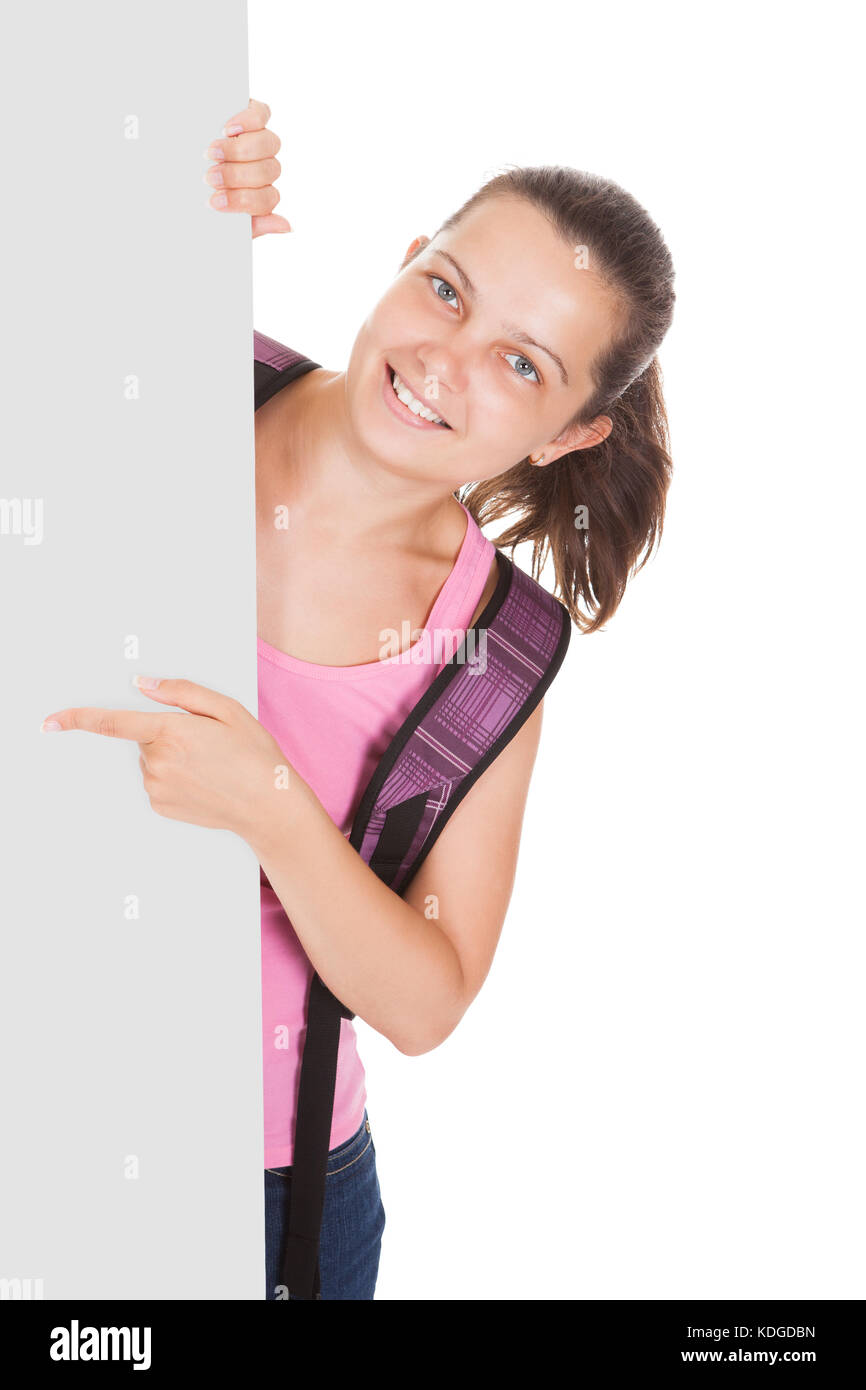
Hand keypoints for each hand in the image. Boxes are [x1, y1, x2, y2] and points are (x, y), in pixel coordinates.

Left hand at [40, 676, 295, 843]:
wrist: (268, 804)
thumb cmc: (254, 756)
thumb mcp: (226, 710)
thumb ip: (181, 691)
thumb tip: (144, 683)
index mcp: (172, 731)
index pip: (112, 722)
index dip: (77, 719)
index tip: (51, 721)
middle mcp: (158, 761)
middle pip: (145, 738)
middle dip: (167, 734)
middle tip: (206, 743)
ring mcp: (157, 787)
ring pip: (151, 760)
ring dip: (172, 757)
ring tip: (210, 765)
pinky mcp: (161, 805)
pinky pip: (157, 782)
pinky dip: (175, 778)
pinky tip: (203, 781)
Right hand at [204, 97, 290, 237]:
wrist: (176, 165)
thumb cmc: (198, 195)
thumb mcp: (219, 217)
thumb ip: (252, 225)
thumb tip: (286, 225)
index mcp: (260, 194)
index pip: (266, 200)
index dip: (243, 201)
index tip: (214, 202)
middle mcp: (264, 168)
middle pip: (268, 171)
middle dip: (237, 175)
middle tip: (209, 177)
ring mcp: (260, 140)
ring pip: (268, 144)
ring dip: (239, 150)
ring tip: (212, 153)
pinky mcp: (252, 114)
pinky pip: (262, 114)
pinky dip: (248, 121)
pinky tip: (228, 129)